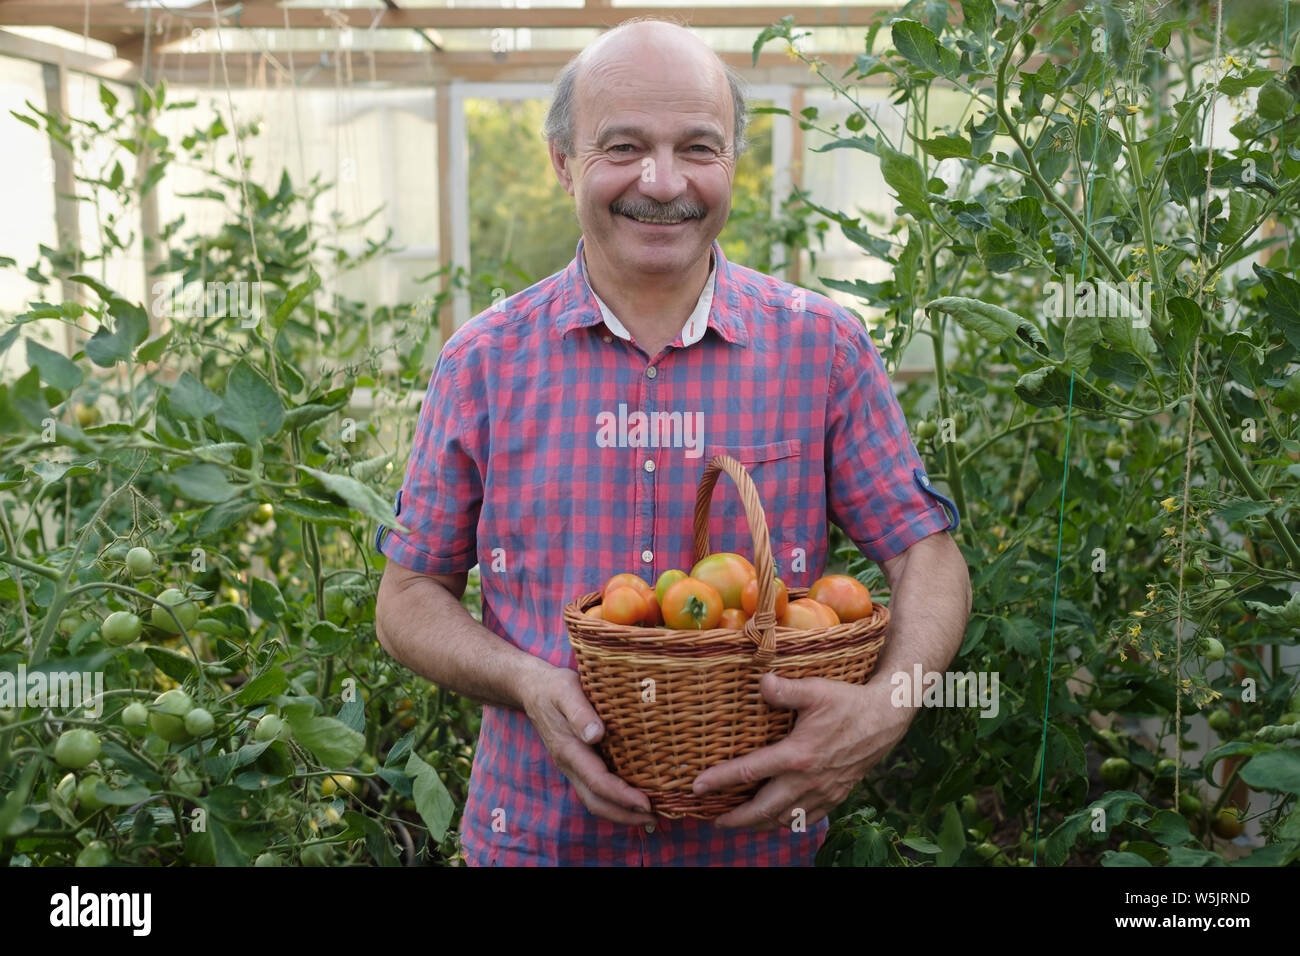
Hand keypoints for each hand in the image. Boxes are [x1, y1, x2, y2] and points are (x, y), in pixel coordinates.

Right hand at [520, 663, 657, 826]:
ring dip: (620, 812)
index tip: (646, 803)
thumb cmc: (554, 688)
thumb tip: (596, 735)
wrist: (533, 689)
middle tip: (653, 819)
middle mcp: (569, 764)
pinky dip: (614, 799)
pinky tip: (632, 797)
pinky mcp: (577, 763)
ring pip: (594, 800)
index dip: (622, 796)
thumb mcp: (566, 690)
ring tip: (648, 816)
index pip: (598, 782)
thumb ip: (579, 712)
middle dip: (624, 815)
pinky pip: (594, 789)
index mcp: (568, 749)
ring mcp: (571, 767)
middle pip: (595, 802)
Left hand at [693, 672, 910, 830]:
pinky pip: (806, 819)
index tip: (697, 787)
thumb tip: (761, 682)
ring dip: (759, 824)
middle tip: (714, 820)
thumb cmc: (848, 702)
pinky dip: (786, 823)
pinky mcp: (835, 796)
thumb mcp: (816, 690)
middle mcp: (808, 780)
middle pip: (763, 809)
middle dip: (736, 819)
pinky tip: (776, 819)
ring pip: (784, 819)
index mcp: (798, 755)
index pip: (750, 772)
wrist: (885, 720)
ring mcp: (822, 792)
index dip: (720, 780)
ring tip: (740, 822)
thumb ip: (786, 690)